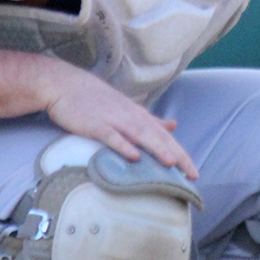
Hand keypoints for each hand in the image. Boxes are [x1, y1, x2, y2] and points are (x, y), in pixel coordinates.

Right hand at [40, 65, 198, 180]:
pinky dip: (123, 145)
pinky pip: (111, 136)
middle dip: (177, 155)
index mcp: (139, 115)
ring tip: (172, 163)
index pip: (165, 136)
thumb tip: (173, 125)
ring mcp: (113, 120)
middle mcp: (130, 117)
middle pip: (158, 137)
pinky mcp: (95, 124)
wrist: (65, 85)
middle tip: (193, 174)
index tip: (194, 172)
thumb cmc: (96, 99)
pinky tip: (134, 156)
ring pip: (139, 135)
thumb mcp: (128, 107)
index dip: (181, 154)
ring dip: (156, 148)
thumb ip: (150, 119)